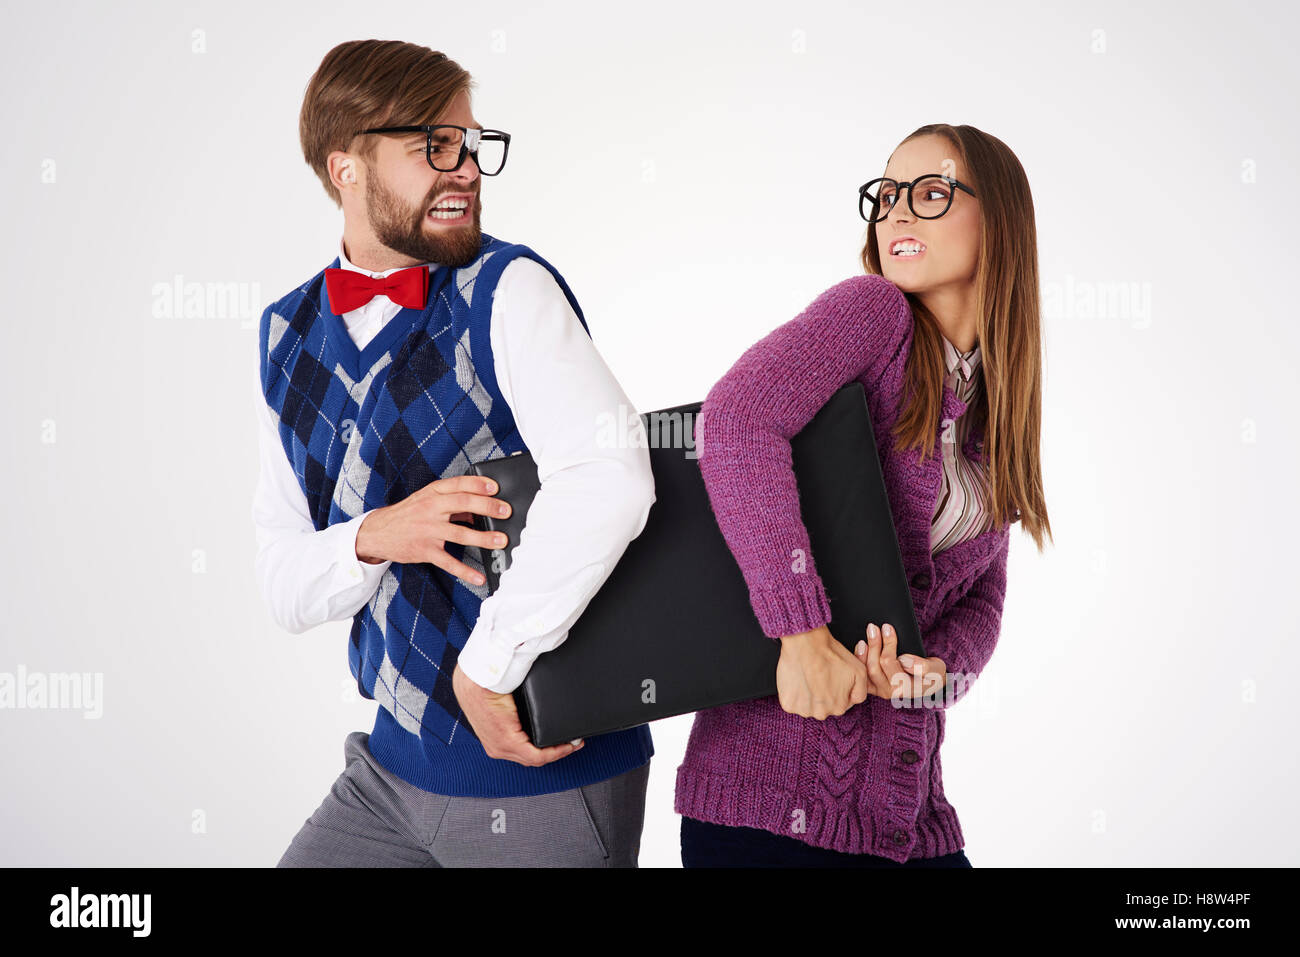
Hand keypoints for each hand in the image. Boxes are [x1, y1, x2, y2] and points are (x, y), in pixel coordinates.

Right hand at [355, 475, 513, 585]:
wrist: (377, 533)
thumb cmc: (408, 514)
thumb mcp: (426, 500)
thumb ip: (452, 502)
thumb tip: (480, 509)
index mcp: (432, 493)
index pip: (458, 484)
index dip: (478, 484)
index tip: (496, 487)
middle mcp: (430, 508)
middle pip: (463, 503)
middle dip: (488, 507)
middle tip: (506, 512)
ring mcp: (428, 530)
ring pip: (460, 533)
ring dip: (484, 538)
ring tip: (502, 541)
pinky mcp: (425, 550)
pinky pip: (448, 562)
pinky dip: (465, 572)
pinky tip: (479, 578)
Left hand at [452, 664, 584, 765]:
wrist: (478, 677)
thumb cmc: (487, 684)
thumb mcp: (505, 703)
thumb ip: (519, 711)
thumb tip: (536, 708)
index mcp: (494, 739)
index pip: (523, 752)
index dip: (546, 750)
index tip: (564, 742)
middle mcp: (496, 748)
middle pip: (532, 758)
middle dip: (556, 752)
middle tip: (573, 743)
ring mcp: (501, 747)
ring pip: (536, 758)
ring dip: (557, 752)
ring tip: (573, 743)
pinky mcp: (508, 741)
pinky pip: (536, 755)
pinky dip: (554, 751)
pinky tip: (566, 744)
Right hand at [775, 625, 870, 719]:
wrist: (807, 642)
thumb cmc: (831, 654)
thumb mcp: (860, 671)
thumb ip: (861, 691)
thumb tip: (855, 699)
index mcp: (840, 707)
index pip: (839, 703)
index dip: (835, 689)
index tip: (829, 677)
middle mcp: (822, 714)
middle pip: (822, 706)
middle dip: (820, 694)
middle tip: (818, 676)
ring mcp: (804, 710)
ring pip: (806, 706)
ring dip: (806, 695)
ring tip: (807, 677)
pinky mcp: (788, 704)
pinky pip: (792, 702)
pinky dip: (793, 693)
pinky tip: (797, 679)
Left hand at [854, 623, 947, 702]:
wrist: (928, 681)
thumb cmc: (931, 674)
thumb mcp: (936, 669)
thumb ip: (924, 667)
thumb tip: (905, 661)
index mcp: (904, 687)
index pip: (889, 664)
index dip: (887, 644)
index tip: (888, 628)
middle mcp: (889, 691)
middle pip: (874, 667)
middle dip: (874, 644)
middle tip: (874, 627)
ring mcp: (879, 689)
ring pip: (865, 671)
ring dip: (864, 651)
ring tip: (868, 633)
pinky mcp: (873, 686)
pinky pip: (862, 674)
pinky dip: (860, 659)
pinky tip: (861, 645)